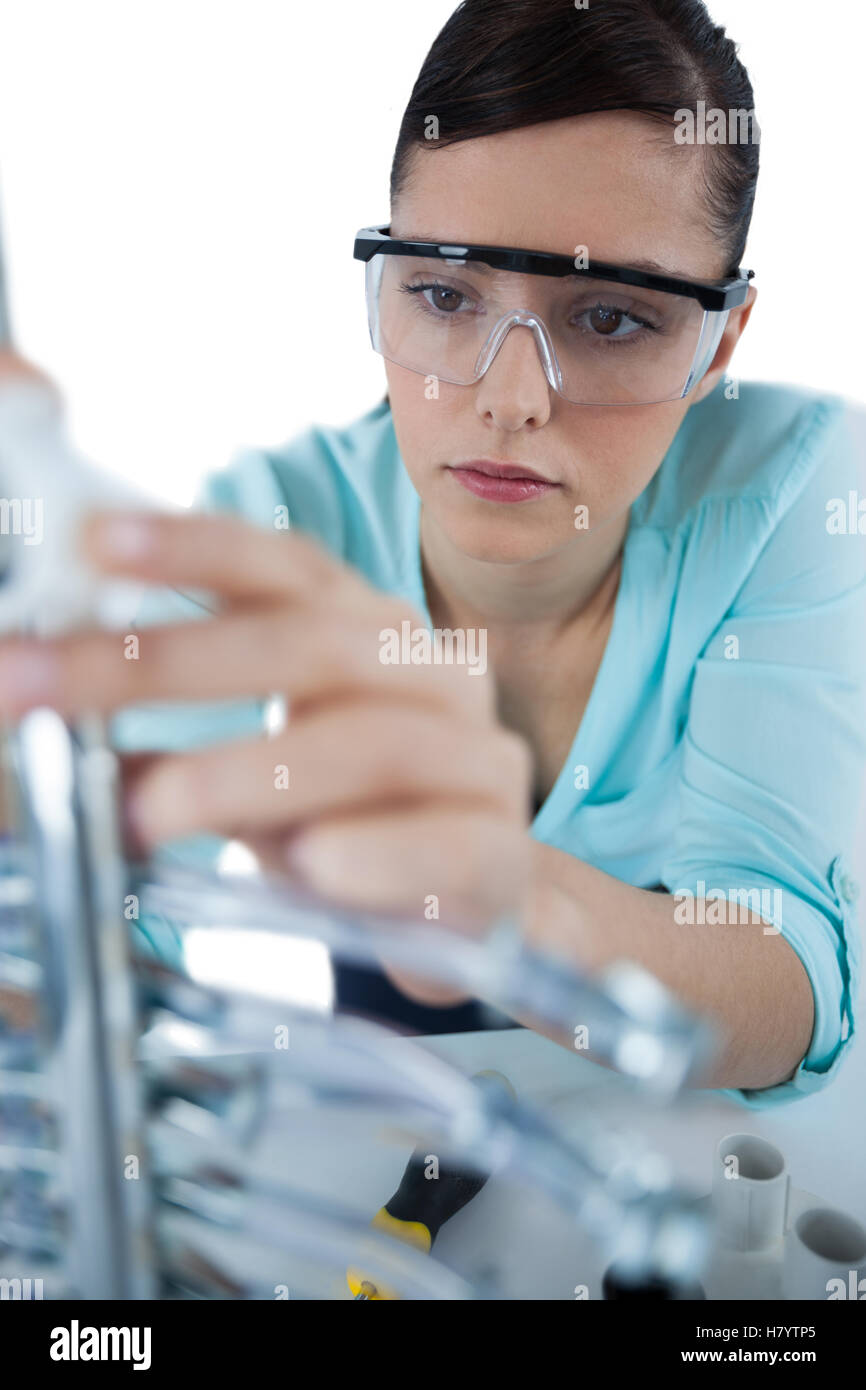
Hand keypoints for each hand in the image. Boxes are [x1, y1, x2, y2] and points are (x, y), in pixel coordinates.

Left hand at [0, 511, 532, 947]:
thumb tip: (45, 735)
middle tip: (43, 684)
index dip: (193, 546)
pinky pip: (448, 842)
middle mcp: (431, 673)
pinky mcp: (500, 852)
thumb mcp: (250, 775)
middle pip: (310, 643)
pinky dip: (374, 852)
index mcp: (369, 632)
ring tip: (154, 808)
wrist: (476, 901)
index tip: (92, 540)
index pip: (287, 568)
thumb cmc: (351, 820)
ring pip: (374, 740)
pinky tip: (310, 863)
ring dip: (251, 769)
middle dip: (168, 662)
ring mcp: (477, 759)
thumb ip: (164, 753)